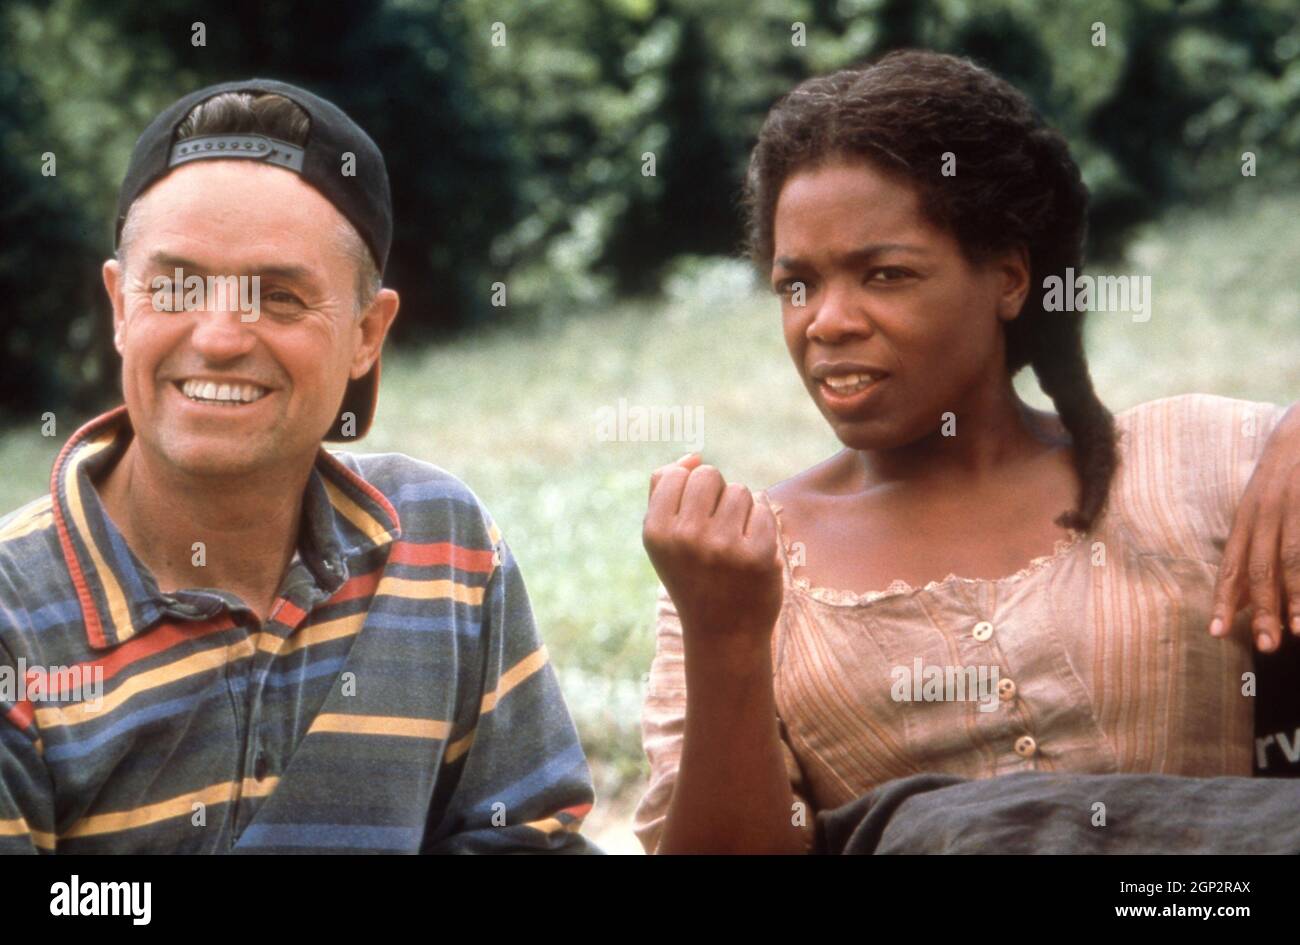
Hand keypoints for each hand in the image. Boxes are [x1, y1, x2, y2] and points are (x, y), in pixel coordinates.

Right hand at [642, 454, 783, 655]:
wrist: (723, 634)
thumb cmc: (692, 578)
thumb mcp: (664, 539)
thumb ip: (664, 491)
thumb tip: (693, 455)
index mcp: (655, 531)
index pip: (676, 474)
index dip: (688, 492)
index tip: (690, 522)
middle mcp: (685, 537)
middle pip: (708, 474)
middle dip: (716, 494)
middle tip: (715, 530)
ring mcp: (722, 546)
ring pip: (740, 490)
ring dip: (741, 511)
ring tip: (732, 544)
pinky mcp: (757, 555)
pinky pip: (763, 510)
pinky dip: (761, 528)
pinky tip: (751, 554)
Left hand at [1210, 402, 1299, 651]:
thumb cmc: (1289, 471)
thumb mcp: (1265, 503)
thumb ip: (1256, 547)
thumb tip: (1245, 597)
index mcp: (1249, 513)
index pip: (1232, 563)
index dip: (1224, 599)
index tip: (1218, 631)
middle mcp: (1265, 510)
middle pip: (1257, 567)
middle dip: (1260, 609)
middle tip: (1264, 645)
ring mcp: (1291, 504)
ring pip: (1288, 559)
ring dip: (1292, 598)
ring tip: (1295, 632)